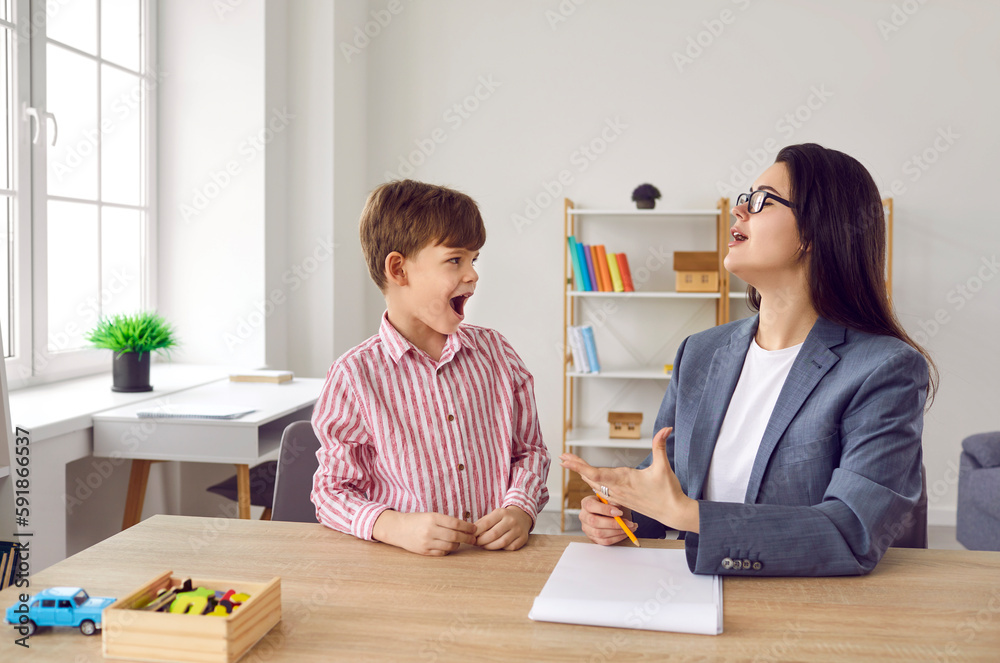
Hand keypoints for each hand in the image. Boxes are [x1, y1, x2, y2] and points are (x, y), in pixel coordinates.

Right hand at [372, 510, 476, 555]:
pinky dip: (449, 551)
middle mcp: (430, 530)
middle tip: (474, 538)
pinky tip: (450, 547)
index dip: (467, 527)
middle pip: (455, 536)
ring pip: (450, 546)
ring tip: (460, 542)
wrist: (398, 529)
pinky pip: (442, 553)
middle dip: (467, 538)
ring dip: (458, 545)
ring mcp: (427, 542)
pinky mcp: (424, 552)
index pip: (456, 523)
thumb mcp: (431, 515)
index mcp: (433, 518)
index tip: (474, 529)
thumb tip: (465, 527)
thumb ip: (446, 521)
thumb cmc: (417, 520)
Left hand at [473, 506, 532, 550]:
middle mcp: (511, 520)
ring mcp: (518, 530)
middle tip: (476, 543)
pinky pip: (511, 548)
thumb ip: (482, 523)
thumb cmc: (503, 518)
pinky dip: (502, 549)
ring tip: (484, 546)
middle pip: (494, 534)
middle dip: (482, 541)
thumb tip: (469, 532)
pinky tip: (497, 546)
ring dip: (490, 547)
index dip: (477, 532)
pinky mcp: (523, 538)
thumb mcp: (493, 515)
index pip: (486, 523)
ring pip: (502, 542)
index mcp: (502, 512)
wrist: (522, 516)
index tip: (471, 537)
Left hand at [560, 426, 698, 533]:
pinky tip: (589, 477)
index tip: (566, 459)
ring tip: (572, 463)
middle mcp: (617, 489)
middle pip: (590, 477)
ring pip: (595, 484)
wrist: (673, 512)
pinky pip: (601, 491)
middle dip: (576, 466)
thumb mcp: (663, 466)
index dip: (578, 466)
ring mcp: (618, 496)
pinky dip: (592, 482)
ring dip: (583, 473)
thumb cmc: (668, 492)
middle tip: (563, 456)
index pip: (595, 473)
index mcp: (624, 480)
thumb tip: (666, 428)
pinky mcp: (621, 500)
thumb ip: (660, 445)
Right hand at [578, 495, 637, 545]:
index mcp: (586, 503)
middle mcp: (584, 516)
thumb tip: (617, 508)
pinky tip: (626, 533)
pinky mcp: (593, 538)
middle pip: (594, 522)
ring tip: (630, 528)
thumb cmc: (610, 503)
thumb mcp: (611, 498)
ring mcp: (587, 528)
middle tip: (628, 523)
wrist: (608, 511)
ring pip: (600, 533)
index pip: (591, 506)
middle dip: (613, 524)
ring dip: (618, 532)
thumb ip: (613, 501)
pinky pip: (604, 541)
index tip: (620, 512)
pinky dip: (617, 538)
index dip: (605, 510)